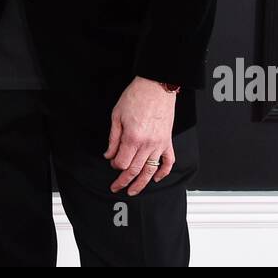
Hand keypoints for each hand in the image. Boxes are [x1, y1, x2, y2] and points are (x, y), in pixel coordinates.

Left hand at [105, 76, 175, 195]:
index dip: (115, 166)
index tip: (111, 163)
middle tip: (116, 187)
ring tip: (133, 191)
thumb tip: (109, 155)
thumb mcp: (117, 115)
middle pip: (134, 170)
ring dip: (141, 184)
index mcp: (133, 138)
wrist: (157, 86)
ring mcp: (159, 144)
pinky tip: (155, 178)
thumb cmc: (136, 97)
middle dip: (123, 181)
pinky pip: (168, 162)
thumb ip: (113, 139)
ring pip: (150, 171)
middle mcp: (147, 144)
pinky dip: (163, 173)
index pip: (122, 163)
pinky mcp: (167, 141)